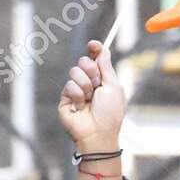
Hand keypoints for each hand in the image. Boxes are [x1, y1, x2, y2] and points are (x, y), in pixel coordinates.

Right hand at [57, 40, 124, 155]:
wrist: (98, 134)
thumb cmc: (110, 114)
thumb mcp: (113, 87)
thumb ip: (106, 67)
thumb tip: (103, 49)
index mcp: (102, 80)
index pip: (96, 59)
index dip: (94, 49)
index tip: (93, 45)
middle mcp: (89, 83)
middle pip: (84, 61)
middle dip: (91, 71)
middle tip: (97, 85)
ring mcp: (76, 90)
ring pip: (75, 71)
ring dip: (85, 85)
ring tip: (89, 100)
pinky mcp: (65, 98)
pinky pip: (69, 85)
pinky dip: (77, 95)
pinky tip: (80, 107)